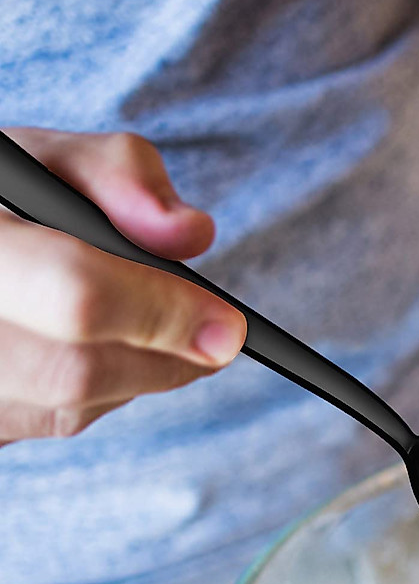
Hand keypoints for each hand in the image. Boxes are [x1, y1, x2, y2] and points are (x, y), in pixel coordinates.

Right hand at [0, 128, 244, 443]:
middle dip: (165, 354)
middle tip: (218, 335)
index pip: (76, 297)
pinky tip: (95, 346)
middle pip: (79, 372)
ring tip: (142, 320)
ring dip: (137, 369)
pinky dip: (99, 388)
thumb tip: (189, 234)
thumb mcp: (48, 162)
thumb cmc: (4, 196)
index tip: (231, 325)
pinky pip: (55, 421)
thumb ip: (120, 177)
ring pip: (73, 406)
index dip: (164, 313)